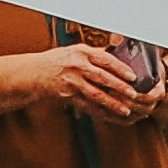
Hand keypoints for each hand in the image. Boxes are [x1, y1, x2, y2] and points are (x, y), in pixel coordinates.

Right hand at [34, 41, 149, 117]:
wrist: (34, 72)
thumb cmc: (57, 60)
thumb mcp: (75, 51)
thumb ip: (95, 54)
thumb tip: (117, 52)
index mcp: (82, 52)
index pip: (106, 59)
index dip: (121, 68)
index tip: (133, 76)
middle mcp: (77, 65)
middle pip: (103, 77)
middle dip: (120, 87)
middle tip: (134, 94)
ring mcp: (71, 81)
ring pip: (96, 94)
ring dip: (112, 103)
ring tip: (125, 110)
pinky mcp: (67, 95)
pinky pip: (86, 105)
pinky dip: (99, 111)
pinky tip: (109, 116)